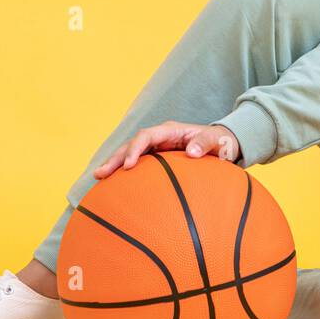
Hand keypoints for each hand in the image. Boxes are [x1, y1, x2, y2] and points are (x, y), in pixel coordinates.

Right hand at [92, 121, 241, 178]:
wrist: (221, 145)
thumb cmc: (219, 141)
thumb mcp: (216, 141)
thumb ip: (205, 143)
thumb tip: (191, 152)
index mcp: (169, 131)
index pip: (146, 136)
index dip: (135, 149)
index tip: (129, 165)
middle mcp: (158, 138)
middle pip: (131, 145)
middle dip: (116, 158)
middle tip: (101, 174)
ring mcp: (155, 148)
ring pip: (130, 155)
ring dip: (115, 165)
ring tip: (99, 178)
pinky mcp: (155, 160)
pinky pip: (137, 166)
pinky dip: (124, 174)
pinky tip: (114, 187)